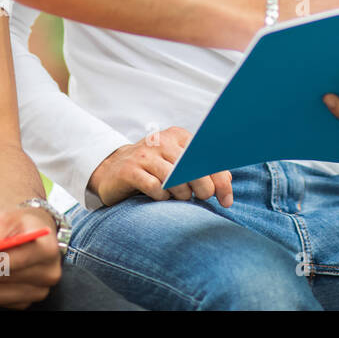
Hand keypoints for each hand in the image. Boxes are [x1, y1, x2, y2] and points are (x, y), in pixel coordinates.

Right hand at [87, 126, 232, 207]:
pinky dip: (162, 196)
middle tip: (201, 198)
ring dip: (182, 194)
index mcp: (177, 136)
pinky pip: (155, 187)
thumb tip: (227, 183)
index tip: (226, 201)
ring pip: (175, 178)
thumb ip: (202, 170)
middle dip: (203, 189)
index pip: (206, 156)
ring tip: (179, 197)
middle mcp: (161, 141)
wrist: (111, 170)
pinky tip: (160, 196)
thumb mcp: (176, 163)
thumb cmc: (152, 170)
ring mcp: (144, 155)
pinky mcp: (130, 170)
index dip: (221, 180)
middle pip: (193, 168)